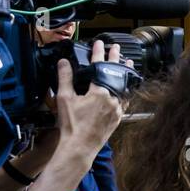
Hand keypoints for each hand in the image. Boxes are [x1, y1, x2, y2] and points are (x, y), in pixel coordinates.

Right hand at [54, 39, 124, 156]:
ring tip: (127, 63)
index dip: (98, 53)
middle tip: (116, 48)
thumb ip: (65, 78)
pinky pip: (125, 100)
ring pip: (123, 86)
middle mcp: (111, 98)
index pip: (99, 66)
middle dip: (115, 58)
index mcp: (98, 92)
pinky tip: (126, 87)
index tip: (99, 43)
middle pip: (115, 73)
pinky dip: (125, 90)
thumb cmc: (71, 126)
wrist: (79, 147)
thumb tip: (63, 62)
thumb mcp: (64, 99)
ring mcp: (116, 108)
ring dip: (123, 73)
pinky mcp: (118, 117)